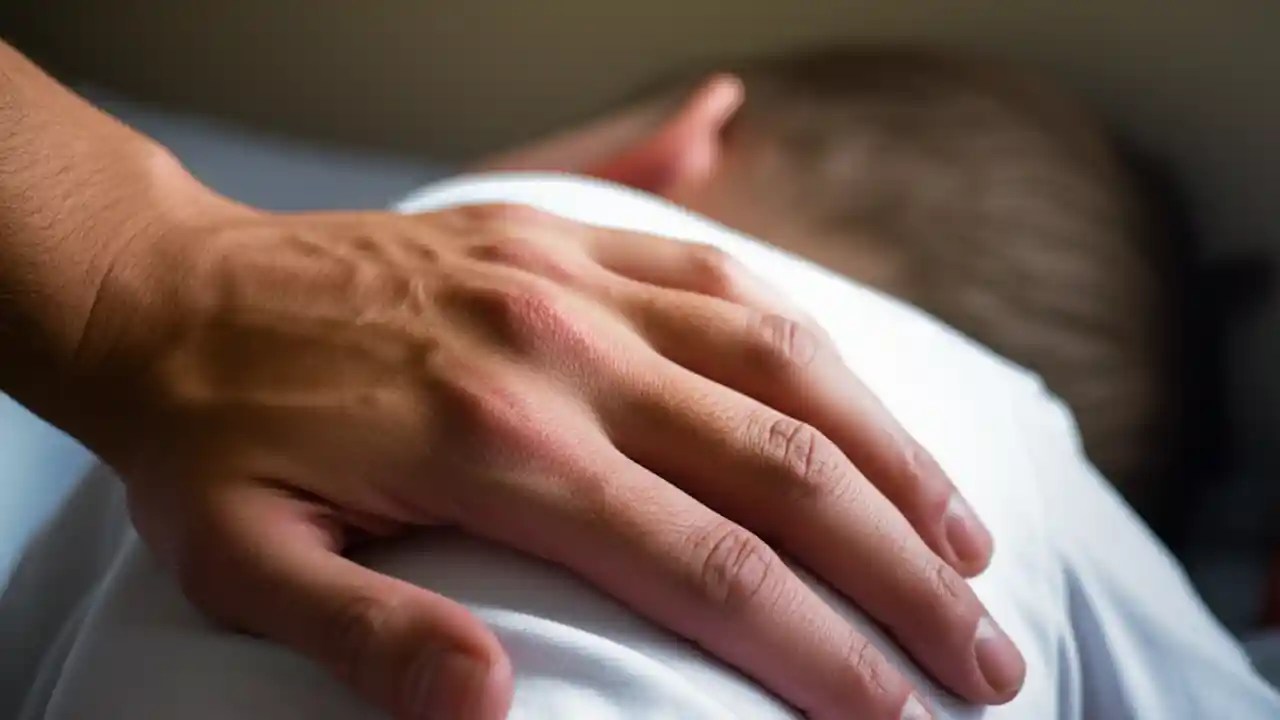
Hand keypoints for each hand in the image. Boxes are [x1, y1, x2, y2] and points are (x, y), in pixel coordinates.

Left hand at [78, 199, 1021, 719]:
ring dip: (893, 456)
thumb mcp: (244, 565)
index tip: (900, 715)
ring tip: (969, 542)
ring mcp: (572, 278)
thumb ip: (369, 637)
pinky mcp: (567, 231)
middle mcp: (561, 351)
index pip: (706, 567)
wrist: (172, 290)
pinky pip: (724, 274)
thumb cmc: (213, 443)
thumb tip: (494, 709)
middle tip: (986, 656)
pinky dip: (815, 342)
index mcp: (493, 447)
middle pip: (782, 467)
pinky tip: (866, 403)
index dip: (820, 653)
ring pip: (784, 360)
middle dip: (902, 573)